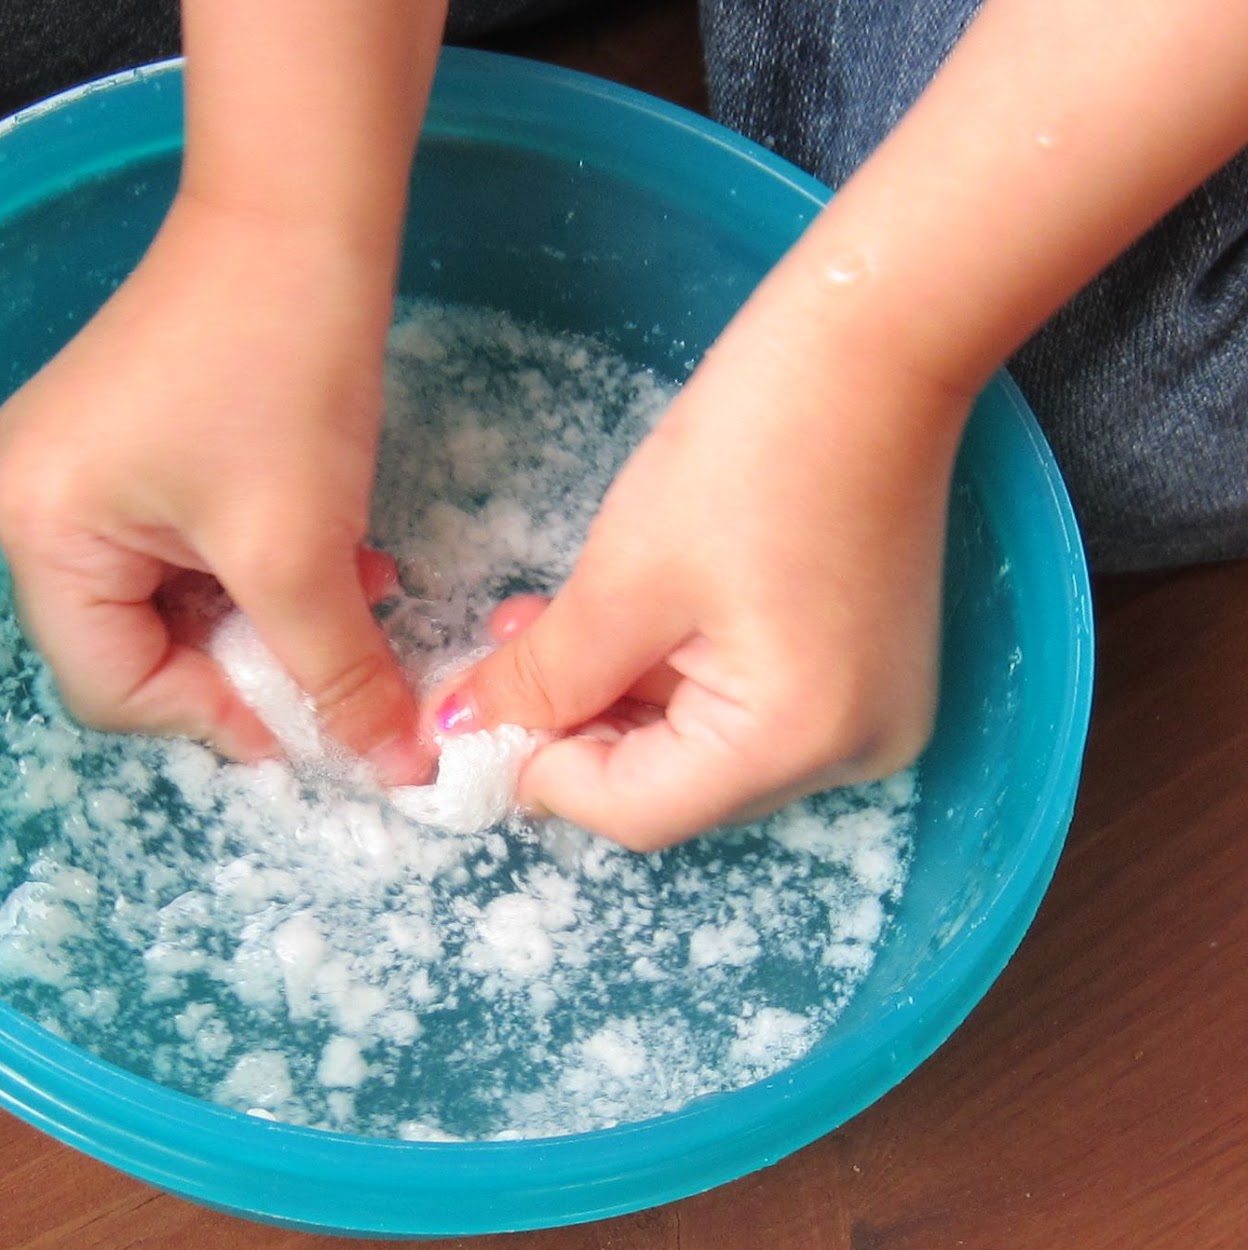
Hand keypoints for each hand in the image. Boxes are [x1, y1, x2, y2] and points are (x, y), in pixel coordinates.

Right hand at [0, 197, 431, 780]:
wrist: (301, 213)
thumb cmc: (282, 367)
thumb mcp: (302, 547)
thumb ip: (340, 674)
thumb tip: (390, 765)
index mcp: (38, 529)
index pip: (114, 689)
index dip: (219, 721)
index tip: (316, 726)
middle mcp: (31, 502)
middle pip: (142, 650)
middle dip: (251, 665)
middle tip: (338, 665)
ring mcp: (75, 469)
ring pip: (177, 604)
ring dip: (269, 617)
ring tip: (353, 595)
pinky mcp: (126, 444)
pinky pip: (186, 548)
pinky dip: (259, 567)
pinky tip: (335, 552)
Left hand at [435, 303, 969, 849]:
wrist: (874, 351)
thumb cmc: (755, 450)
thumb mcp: (625, 578)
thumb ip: (543, 677)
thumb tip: (461, 734)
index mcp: (795, 740)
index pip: (638, 812)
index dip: (540, 774)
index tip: (469, 727)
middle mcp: (847, 754)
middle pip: (672, 786)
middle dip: (573, 731)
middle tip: (495, 672)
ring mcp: (865, 717)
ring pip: (699, 747)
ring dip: (612, 697)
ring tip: (539, 627)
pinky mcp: (860, 676)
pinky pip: (744, 708)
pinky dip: (670, 676)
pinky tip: (613, 623)